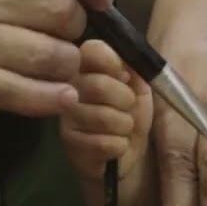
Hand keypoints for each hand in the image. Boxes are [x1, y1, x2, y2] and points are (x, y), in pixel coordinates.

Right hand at [61, 40, 153, 181]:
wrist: (130, 155)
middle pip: (97, 85)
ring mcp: (67, 118)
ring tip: (124, 128)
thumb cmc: (132, 114)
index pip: (92, 50)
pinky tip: (117, 145)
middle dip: (124, 98)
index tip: (126, 76)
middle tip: (129, 107)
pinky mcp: (70, 146)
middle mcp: (70, 89)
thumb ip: (134, 71)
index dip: (112, 61)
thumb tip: (126, 65)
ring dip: (124, 125)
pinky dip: (119, 145)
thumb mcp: (140, 89)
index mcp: (88, 68)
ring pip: (101, 117)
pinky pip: (102, 143)